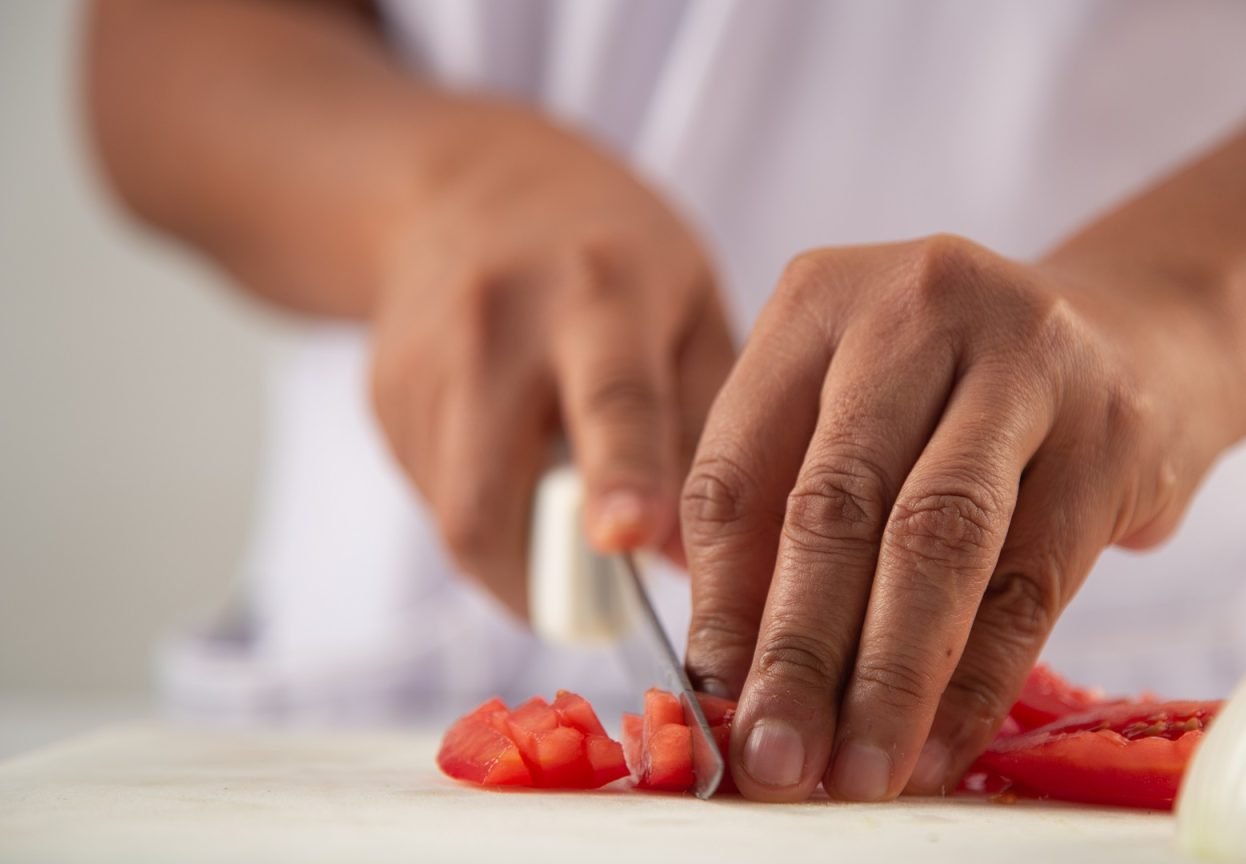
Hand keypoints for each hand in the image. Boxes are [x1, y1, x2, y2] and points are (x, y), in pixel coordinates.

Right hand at [369, 109, 733, 614]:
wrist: (465, 185)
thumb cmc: (612, 251)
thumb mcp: (691, 303)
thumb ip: (712, 427)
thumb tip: (701, 563)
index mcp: (600, 294)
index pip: (611, 396)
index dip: (619, 474)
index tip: (627, 538)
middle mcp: (498, 325)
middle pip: (489, 496)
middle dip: (543, 578)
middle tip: (598, 598)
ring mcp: (425, 363)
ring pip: (457, 515)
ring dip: (519, 548)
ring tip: (563, 496)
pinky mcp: (383, 397)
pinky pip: (437, 495)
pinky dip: (488, 510)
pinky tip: (515, 454)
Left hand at [681, 234, 1238, 800]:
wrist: (1145, 336)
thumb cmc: (968, 394)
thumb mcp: (863, 410)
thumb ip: (792, 515)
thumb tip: (737, 677)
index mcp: (818, 299)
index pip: (736, 469)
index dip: (720, 602)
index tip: (718, 703)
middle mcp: (915, 308)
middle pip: (832, 503)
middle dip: (797, 653)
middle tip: (775, 760)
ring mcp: (1024, 357)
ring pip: (936, 540)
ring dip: (888, 678)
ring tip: (857, 770)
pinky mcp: (1113, 428)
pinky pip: (1032, 579)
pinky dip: (979, 680)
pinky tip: (942, 743)